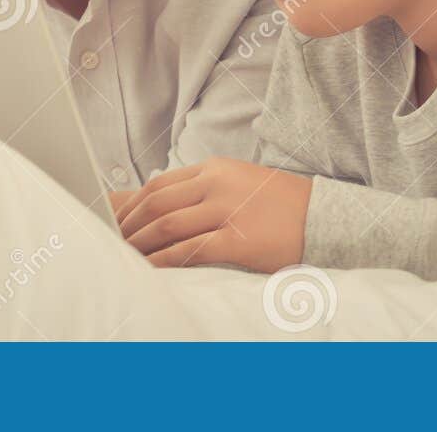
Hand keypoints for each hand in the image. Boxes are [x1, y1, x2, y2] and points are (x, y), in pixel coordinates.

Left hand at [114, 157, 310, 271]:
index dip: (130, 204)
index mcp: (214, 169)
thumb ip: (202, 189)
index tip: (112, 221)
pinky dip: (165, 260)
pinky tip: (150, 269)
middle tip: (111, 243)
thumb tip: (160, 206)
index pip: (159, 184)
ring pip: (168, 225)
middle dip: (128, 225)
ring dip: (140, 243)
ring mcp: (228, 210)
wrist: (325, 216)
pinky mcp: (239, 240)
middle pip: (156, 202)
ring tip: (124, 257)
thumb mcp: (238, 182)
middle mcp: (217, 184)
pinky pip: (191, 250)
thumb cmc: (279, 204)